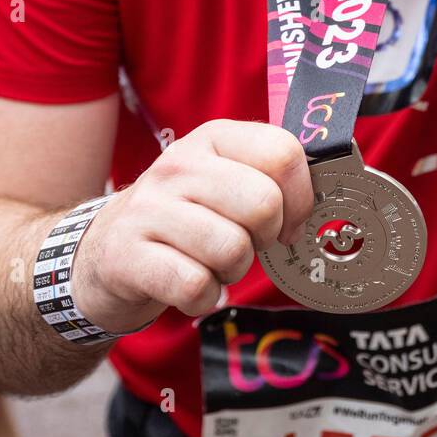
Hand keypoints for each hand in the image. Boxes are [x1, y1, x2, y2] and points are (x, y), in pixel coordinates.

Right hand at [72, 120, 311, 332]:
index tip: (290, 220)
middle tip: (247, 244)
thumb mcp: (224, 181)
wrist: (102, 252)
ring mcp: (148, 209)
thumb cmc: (185, 219)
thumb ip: (273, 177)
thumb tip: (335, 188)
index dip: (301, 196)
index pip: (283, 152)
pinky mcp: (127, 255)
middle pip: (264, 204)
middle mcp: (179, 165)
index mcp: (214, 138)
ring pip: (233, 249)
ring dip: (233, 271)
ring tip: (212, 264)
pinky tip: (190, 287)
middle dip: (267, 238)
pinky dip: (204, 298)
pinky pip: (196, 286)